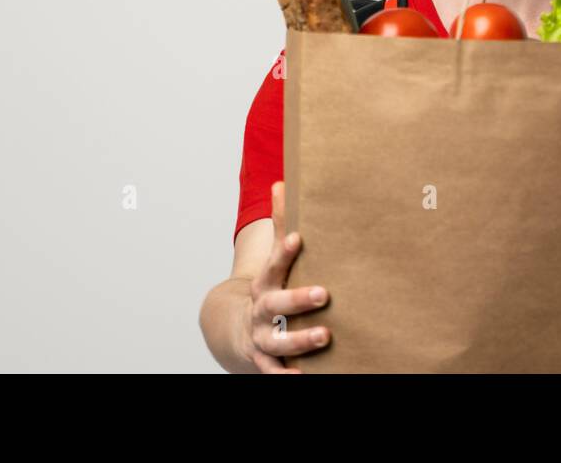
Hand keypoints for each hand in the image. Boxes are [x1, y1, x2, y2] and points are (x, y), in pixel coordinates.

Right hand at [241, 181, 331, 373]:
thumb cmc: (267, 289)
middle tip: (323, 293)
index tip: (299, 238)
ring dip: (300, 340)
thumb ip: (281, 225)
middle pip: (277, 304)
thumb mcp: (272, 259)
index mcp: (266, 283)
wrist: (236, 329)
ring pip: (278, 341)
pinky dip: (286, 376)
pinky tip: (305, 378)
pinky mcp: (265, 361)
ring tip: (324, 336)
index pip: (274, 265)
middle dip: (299, 299)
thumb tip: (282, 183)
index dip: (285, 251)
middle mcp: (262, 310)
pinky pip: (274, 372)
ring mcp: (262, 338)